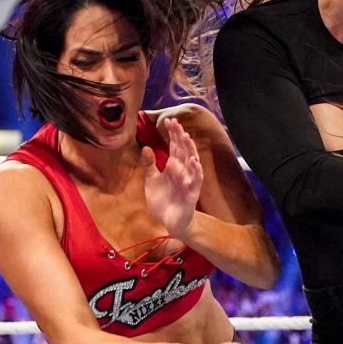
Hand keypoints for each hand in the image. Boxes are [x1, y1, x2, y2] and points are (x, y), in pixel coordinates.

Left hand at [142, 118, 203, 237]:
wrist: (169, 222)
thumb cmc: (163, 201)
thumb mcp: (151, 180)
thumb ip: (149, 165)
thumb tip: (146, 147)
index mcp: (173, 167)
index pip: (175, 146)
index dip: (173, 134)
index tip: (169, 120)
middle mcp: (182, 171)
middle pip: (183, 150)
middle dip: (180, 136)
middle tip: (175, 122)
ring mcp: (188, 181)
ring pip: (191, 162)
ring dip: (190, 149)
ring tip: (186, 136)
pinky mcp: (191, 193)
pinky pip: (196, 180)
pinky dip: (196, 170)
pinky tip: (193, 160)